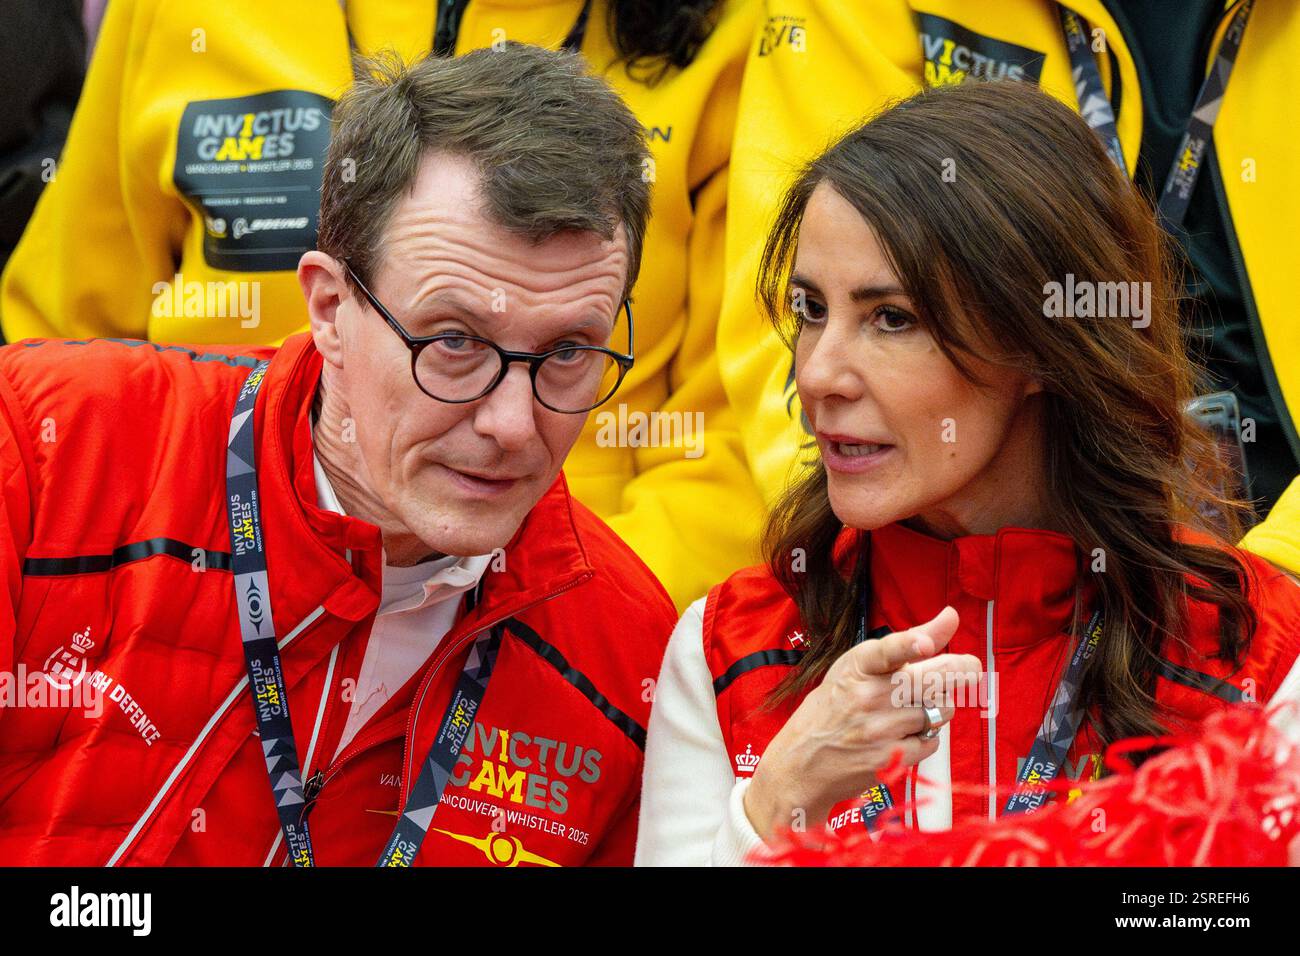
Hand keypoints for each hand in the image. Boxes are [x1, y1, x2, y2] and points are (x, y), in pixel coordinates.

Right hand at [742, 606, 981, 840]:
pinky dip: (926, 736)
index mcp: (857, 666)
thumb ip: (907, 643)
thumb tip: (951, 616)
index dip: (911, 646)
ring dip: (937, 708)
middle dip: (962, 671)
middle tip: (971, 667)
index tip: (926, 644)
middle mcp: (869, 696)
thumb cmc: (832, 709)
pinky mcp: (891, 758)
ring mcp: (881, 729)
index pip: (887, 651)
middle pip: (933, 681)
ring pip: (941, 710)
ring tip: (913, 709)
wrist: (801, 763)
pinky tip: (903, 734)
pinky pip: (933, 741)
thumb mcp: (855, 668)